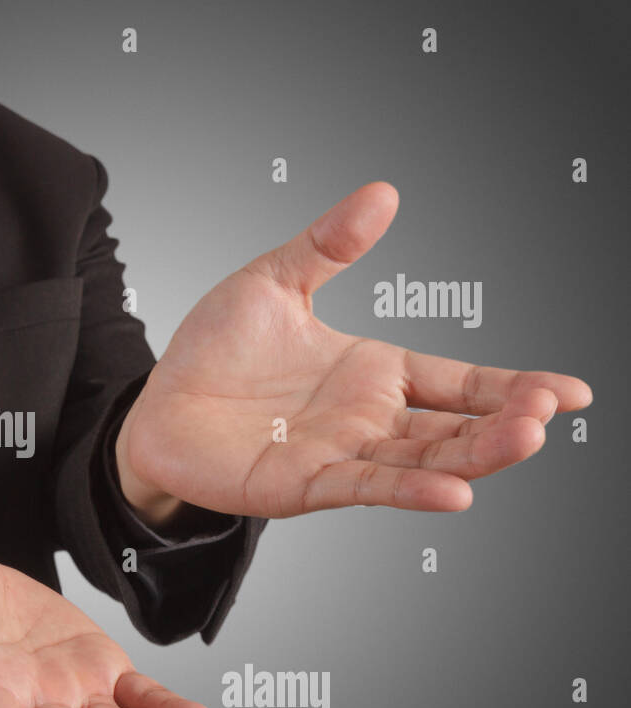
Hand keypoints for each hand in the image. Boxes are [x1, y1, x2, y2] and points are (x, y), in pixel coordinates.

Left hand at [116, 182, 592, 517]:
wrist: (156, 403)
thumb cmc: (215, 351)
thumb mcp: (273, 283)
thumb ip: (328, 246)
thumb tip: (382, 193)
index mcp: (374, 372)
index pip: (460, 380)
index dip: (515, 386)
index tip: (573, 391)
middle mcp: (368, 418)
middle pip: (454, 426)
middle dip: (504, 423)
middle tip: (546, 414)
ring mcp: (340, 454)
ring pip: (421, 459)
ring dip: (472, 457)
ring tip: (521, 442)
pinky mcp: (303, 485)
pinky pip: (364, 486)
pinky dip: (408, 489)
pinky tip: (452, 493)